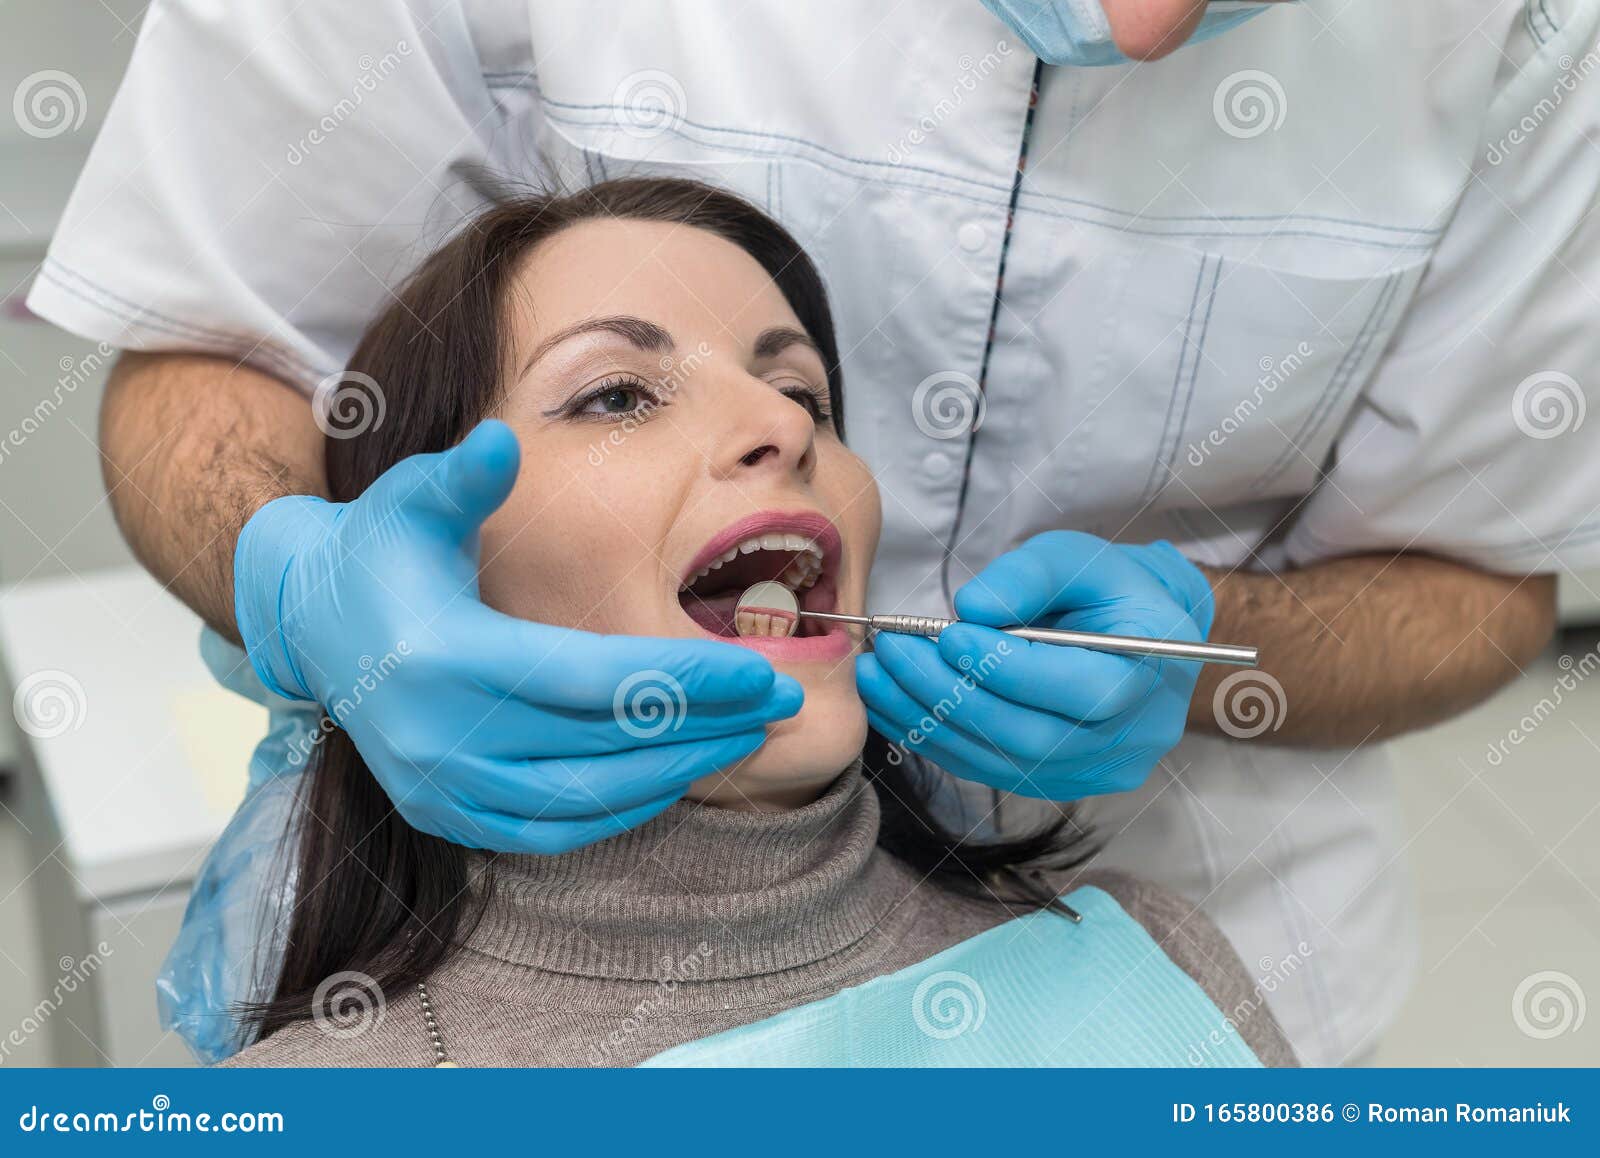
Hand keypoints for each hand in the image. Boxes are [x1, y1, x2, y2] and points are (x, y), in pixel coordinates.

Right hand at [234, 420, 800, 852]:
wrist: (310, 625)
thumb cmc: (381, 549)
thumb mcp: (411, 500)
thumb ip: (464, 477)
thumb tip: (502, 442)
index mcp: (446, 660)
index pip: (595, 681)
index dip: (687, 679)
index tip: (764, 670)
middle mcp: (442, 740)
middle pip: (607, 746)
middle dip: (708, 725)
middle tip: (786, 702)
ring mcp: (443, 789)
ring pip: (589, 800)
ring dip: (679, 771)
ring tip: (748, 734)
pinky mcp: (448, 816)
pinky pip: (554, 829)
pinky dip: (623, 807)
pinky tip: (678, 772)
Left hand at [856, 531, 1212, 798]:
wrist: (1136, 634)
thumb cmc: (1108, 588)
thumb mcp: (1079, 558)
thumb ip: (1031, 574)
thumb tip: (971, 608)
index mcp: (1148, 675)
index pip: (1077, 690)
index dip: (1005, 667)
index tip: (947, 635)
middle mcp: (1128, 739)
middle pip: (1029, 735)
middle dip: (949, 693)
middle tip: (893, 652)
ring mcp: (1091, 771)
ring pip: (999, 760)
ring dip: (927, 719)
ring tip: (877, 675)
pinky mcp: (1053, 782)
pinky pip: (986, 768)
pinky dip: (934, 737)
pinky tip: (892, 704)